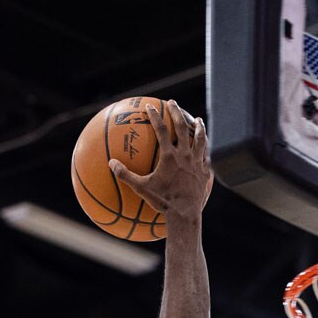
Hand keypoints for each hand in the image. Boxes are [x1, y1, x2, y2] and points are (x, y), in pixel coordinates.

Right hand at [109, 100, 211, 224]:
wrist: (185, 214)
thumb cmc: (163, 202)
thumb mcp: (142, 189)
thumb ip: (125, 175)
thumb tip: (111, 164)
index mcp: (169, 156)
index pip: (161, 130)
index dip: (155, 116)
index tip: (150, 107)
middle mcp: (185, 155)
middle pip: (183, 127)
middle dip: (177, 113)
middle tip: (173, 103)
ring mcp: (197, 162)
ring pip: (200, 138)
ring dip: (198, 127)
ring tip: (197, 119)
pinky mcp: (205, 172)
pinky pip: (207, 155)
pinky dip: (206, 148)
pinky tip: (206, 147)